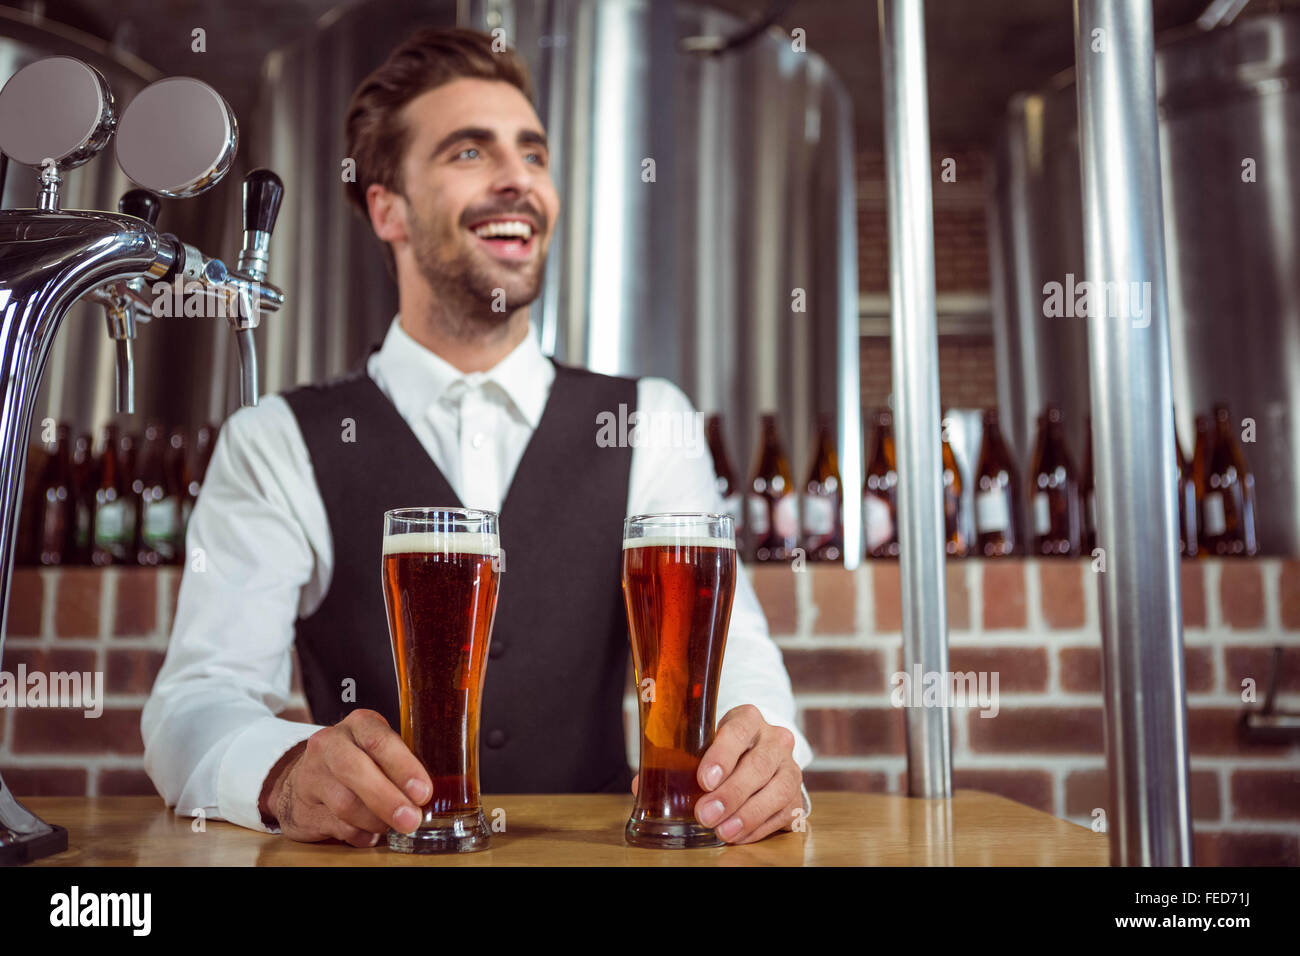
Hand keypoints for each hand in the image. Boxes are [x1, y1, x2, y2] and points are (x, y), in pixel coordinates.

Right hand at [259, 709, 431, 846]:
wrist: (302, 782)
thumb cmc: (355, 763)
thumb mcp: (378, 751)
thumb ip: (400, 765)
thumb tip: (427, 797)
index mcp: (358, 724)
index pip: (379, 740)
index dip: (403, 767)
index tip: (422, 792)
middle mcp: (330, 743)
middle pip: (356, 770)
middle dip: (388, 799)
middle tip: (411, 819)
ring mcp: (312, 775)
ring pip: (346, 803)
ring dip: (376, 820)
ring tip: (391, 826)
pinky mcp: (302, 806)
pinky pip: (336, 826)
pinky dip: (360, 834)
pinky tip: (371, 833)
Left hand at [630, 704, 802, 844]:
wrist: (759, 756)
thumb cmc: (722, 751)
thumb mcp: (700, 746)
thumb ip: (673, 761)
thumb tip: (642, 784)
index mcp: (747, 719)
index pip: (739, 729)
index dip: (722, 755)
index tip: (704, 779)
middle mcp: (774, 738)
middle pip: (760, 763)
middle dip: (731, 792)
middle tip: (705, 814)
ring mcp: (790, 766)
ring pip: (778, 789)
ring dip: (748, 814)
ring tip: (723, 831)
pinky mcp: (796, 794)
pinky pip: (784, 812)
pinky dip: (759, 827)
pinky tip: (738, 835)